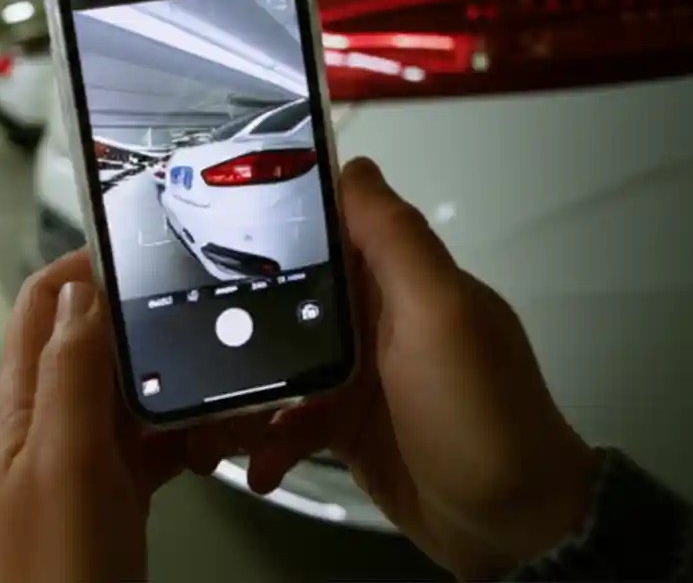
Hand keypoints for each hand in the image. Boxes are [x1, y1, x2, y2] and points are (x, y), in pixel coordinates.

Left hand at [0, 250, 253, 582]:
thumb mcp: (66, 460)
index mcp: (23, 402)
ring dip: (181, 390)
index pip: (43, 303)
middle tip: (203, 336)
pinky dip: (188, 436)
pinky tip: (212, 452)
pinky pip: (155, 440)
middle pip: (100, 342)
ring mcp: (83, 454)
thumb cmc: (52, 573)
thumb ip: (71, 373)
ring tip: (220, 411)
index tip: (142, 250)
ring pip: (137, 392)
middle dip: (154, 333)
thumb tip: (79, 292)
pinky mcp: (114, 486)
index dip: (86, 267)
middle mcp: (49, 419)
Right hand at [246, 158, 599, 579]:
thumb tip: (355, 165)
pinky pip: (290, 422)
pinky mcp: (348, 427)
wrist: (511, 526)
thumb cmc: (479, 413)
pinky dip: (269, 442)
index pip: (329, 230)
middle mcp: (377, 318)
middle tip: (180, 343)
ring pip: (279, 366)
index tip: (204, 226)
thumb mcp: (442, 316)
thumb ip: (397, 241)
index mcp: (400, 281)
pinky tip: (259, 466)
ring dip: (241, 394)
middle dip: (234, 321)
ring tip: (207, 428)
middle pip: (289, 300)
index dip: (273, 223)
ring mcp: (360, 376)